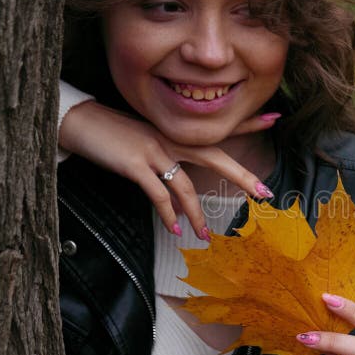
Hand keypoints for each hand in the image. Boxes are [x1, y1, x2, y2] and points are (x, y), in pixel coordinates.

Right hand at [59, 100, 279, 237]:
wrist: (80, 121)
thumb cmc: (114, 132)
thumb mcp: (148, 135)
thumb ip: (170, 150)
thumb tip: (182, 174)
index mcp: (178, 130)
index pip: (219, 127)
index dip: (248, 123)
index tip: (274, 117)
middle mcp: (172, 138)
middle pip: (215, 157)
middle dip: (241, 176)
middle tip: (263, 194)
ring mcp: (155, 150)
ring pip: (185, 186)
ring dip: (196, 215)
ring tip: (205, 237)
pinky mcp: (135, 164)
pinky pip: (158, 194)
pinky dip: (168, 213)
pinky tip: (174, 229)